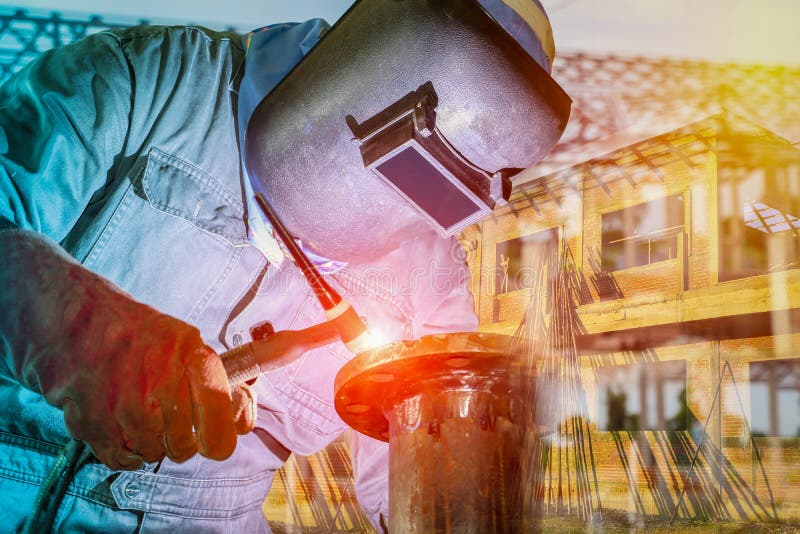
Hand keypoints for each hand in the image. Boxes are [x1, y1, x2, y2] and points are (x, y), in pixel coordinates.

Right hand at [44, 276, 242, 469]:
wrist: (80, 319)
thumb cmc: (142, 334)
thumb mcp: (188, 343)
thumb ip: (219, 381)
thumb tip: (243, 421)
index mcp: (192, 359)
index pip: (220, 422)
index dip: (221, 439)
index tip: (214, 439)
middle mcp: (159, 382)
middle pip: (185, 449)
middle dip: (182, 440)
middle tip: (170, 419)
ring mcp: (122, 404)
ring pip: (152, 454)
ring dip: (151, 443)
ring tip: (140, 412)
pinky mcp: (90, 420)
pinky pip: (121, 459)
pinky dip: (124, 450)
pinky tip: (121, 425)